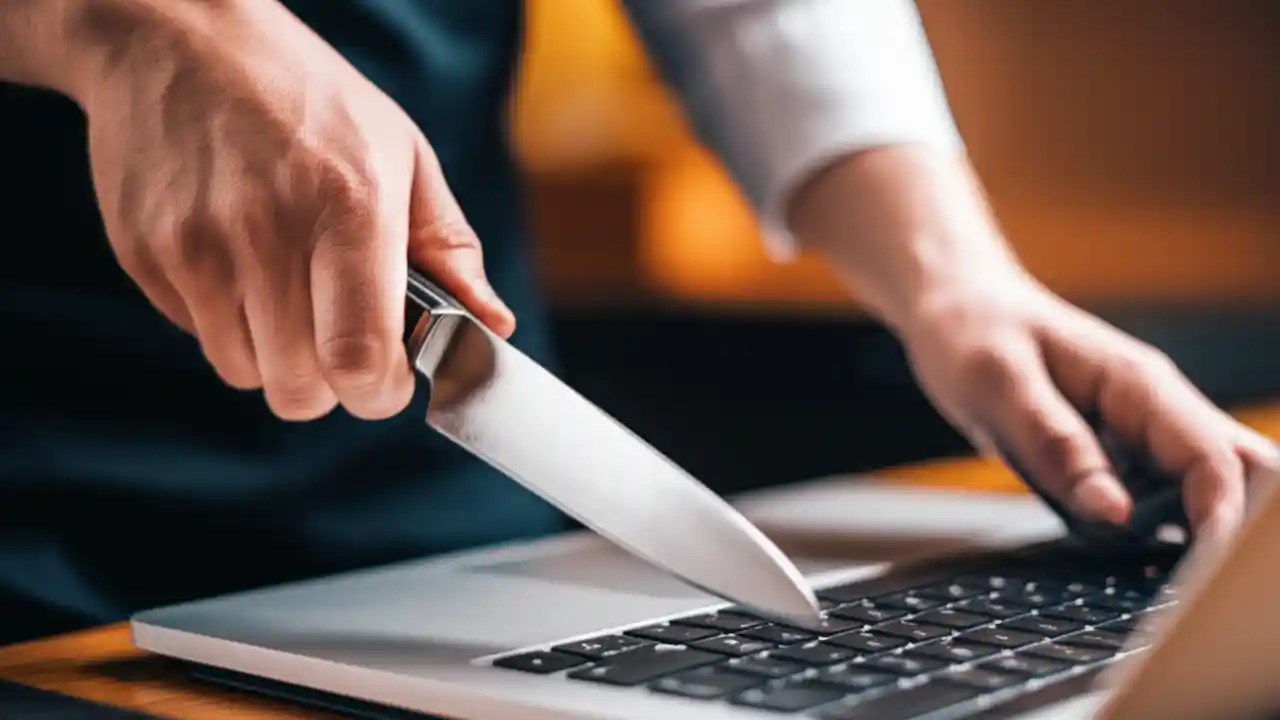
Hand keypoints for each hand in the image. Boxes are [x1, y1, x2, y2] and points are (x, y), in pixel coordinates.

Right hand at [69, 0, 512, 419]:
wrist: (182, 39)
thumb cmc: (312, 100)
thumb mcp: (404, 155)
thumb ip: (450, 251)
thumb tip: (492, 328)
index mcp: (348, 208)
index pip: (358, 357)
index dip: (380, 392)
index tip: (390, 379)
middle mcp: (266, 232)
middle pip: (300, 389)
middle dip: (332, 384)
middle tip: (341, 340)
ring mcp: (196, 247)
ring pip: (246, 374)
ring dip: (276, 356)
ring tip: (289, 291)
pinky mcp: (144, 254)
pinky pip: (197, 338)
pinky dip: (226, 323)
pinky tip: (239, 263)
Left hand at [900, 275, 1279, 542]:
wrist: (952, 305)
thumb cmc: (972, 331)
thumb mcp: (999, 385)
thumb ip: (1056, 445)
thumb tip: (1112, 514)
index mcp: (1138, 385)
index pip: (1213, 458)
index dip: (1221, 519)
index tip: (1204, 574)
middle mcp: (1150, 407)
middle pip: (1233, 469)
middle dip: (1229, 523)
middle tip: (1195, 580)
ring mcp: (1134, 430)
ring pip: (1198, 486)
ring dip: (1188, 531)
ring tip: (1158, 576)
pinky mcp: (1110, 450)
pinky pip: (1151, 494)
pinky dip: (1150, 527)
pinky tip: (1125, 556)